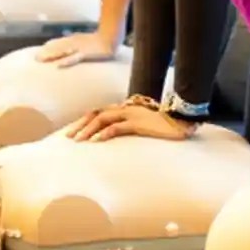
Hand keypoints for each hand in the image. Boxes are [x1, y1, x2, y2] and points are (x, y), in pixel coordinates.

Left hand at [35, 32, 117, 66]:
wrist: (112, 37)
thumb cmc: (102, 39)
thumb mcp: (89, 40)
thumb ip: (81, 42)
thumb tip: (74, 47)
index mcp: (76, 39)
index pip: (60, 42)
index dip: (50, 45)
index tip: (40, 50)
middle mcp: (75, 42)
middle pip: (58, 47)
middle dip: (47, 52)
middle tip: (35, 58)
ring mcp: (79, 47)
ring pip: (62, 51)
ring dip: (52, 55)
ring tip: (41, 60)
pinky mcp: (86, 53)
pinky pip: (75, 58)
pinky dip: (67, 61)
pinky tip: (59, 65)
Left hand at [62, 102, 193, 141]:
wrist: (181, 123)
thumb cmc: (163, 127)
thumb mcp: (142, 127)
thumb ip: (128, 129)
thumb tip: (114, 139)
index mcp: (125, 109)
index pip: (98, 112)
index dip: (84, 121)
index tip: (73, 132)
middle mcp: (125, 109)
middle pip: (96, 113)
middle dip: (80, 124)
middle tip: (68, 137)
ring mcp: (131, 115)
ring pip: (103, 118)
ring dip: (88, 129)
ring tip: (78, 140)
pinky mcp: (139, 123)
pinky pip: (117, 127)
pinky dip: (105, 133)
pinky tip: (97, 141)